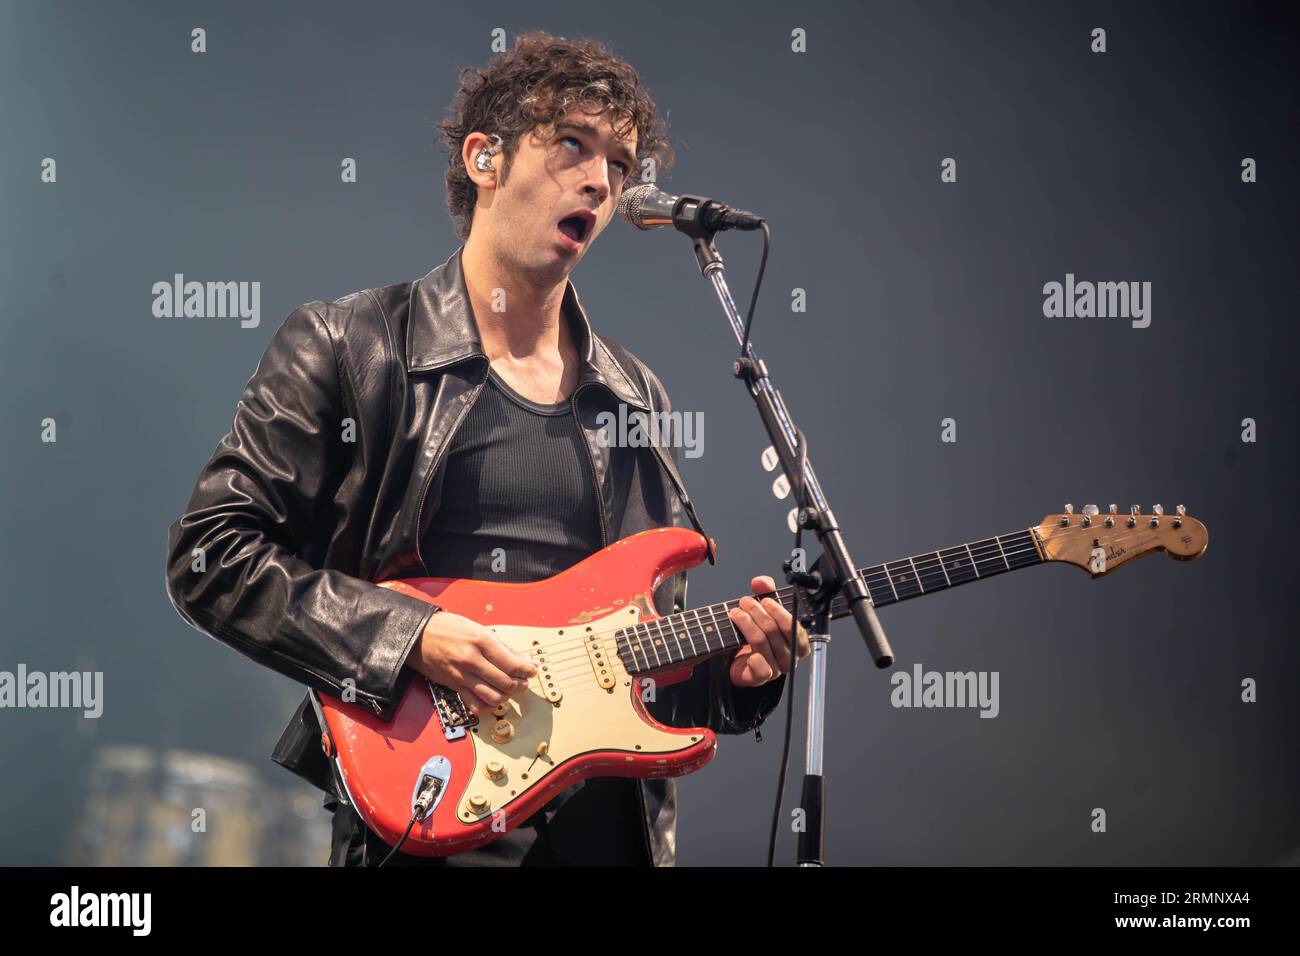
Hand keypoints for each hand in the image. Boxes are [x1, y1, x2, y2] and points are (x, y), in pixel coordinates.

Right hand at [405, 611, 537, 714]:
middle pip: (505, 682)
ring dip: (506, 697)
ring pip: (492, 697)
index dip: (526, 671)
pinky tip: (491, 698)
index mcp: (481, 641)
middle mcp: (471, 659)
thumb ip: (501, 647)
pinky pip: (474, 704)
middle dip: (519, 685)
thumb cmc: (447, 628)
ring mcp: (461, 675)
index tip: (531, 671)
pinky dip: (487, 706)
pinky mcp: (453, 686)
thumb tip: (522, 661)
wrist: (418, 634)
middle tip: (523, 683)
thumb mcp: (478, 628)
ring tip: (509, 691)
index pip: (512, 664)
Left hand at [727, 575, 810, 686]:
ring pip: (761, 643)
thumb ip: (765, 592)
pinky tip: (744, 646)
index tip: (765, 600)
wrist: (738, 658)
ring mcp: (777, 669)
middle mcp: (790, 657)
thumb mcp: (764, 608)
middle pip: (773, 631)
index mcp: (798, 642)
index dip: (779, 612)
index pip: (794, 627)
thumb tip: (761, 582)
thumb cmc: (758, 632)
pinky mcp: (761, 678)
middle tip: (745, 602)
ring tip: (736, 613)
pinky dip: (754, 658)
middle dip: (757, 613)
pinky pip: (762, 669)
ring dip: (746, 624)